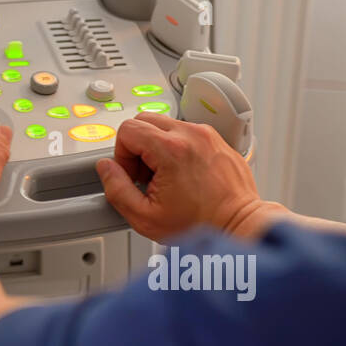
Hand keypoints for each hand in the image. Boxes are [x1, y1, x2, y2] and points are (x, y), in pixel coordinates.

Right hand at [96, 112, 281, 242]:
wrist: (240, 226)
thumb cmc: (201, 224)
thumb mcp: (145, 217)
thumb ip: (117, 189)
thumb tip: (106, 168)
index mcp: (171, 149)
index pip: (127, 129)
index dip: (122, 154)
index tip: (133, 175)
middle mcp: (190, 134)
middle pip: (144, 120)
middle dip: (137, 146)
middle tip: (146, 175)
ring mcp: (207, 135)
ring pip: (165, 124)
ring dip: (157, 146)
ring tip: (166, 176)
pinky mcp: (217, 140)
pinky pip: (187, 133)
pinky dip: (178, 148)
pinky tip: (183, 174)